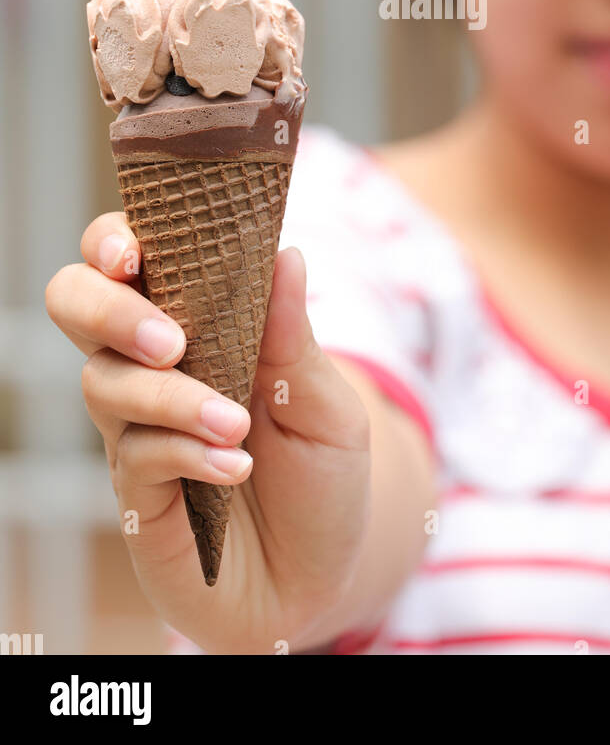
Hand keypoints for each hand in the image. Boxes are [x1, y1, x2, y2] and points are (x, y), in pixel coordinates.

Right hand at [45, 213, 370, 653]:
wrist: (324, 576)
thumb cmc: (322, 474)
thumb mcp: (326, 401)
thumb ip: (295, 336)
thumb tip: (286, 253)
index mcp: (196, 320)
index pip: (128, 256)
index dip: (115, 240)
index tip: (136, 252)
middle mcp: (151, 365)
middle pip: (76, 303)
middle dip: (110, 308)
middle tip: (171, 340)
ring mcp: (137, 427)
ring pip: (103, 381)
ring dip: (172, 396)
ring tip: (237, 424)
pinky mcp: (137, 492)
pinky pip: (134, 454)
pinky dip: (185, 453)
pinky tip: (235, 467)